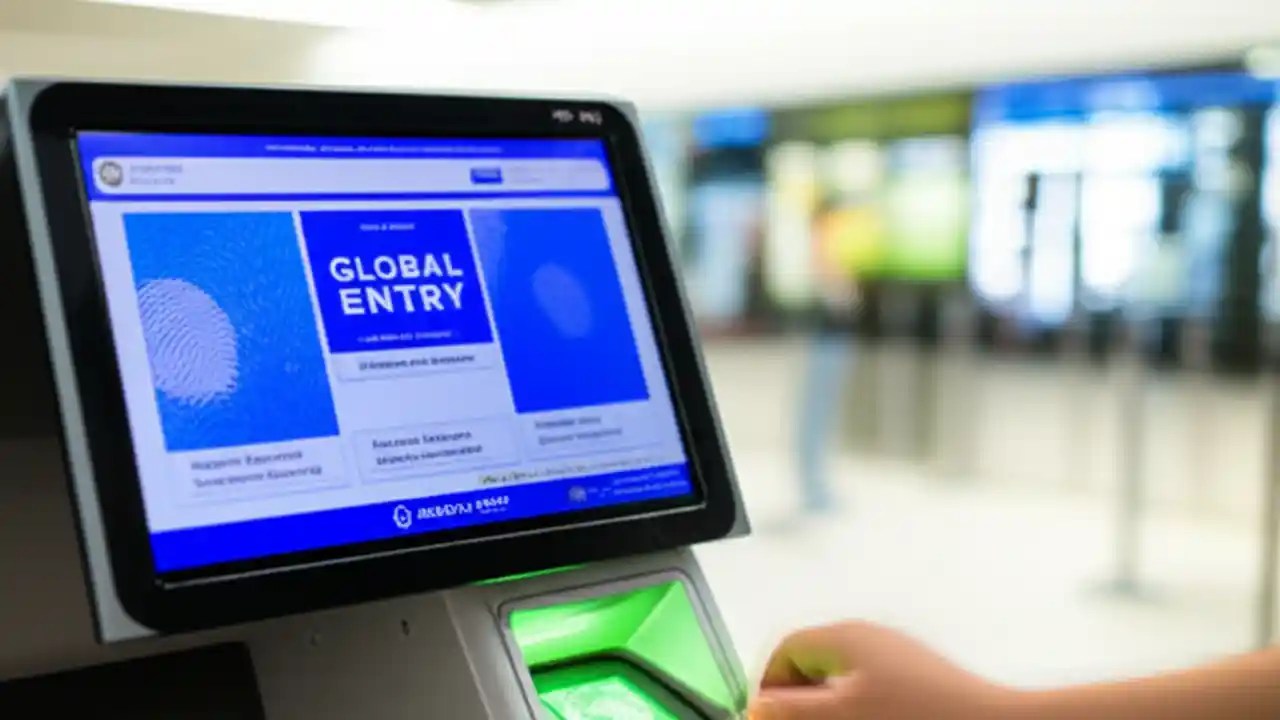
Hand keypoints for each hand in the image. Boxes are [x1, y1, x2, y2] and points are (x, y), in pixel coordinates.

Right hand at [750, 621, 1019, 719]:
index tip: (762, 717)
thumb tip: (754, 708)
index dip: (767, 685)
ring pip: (841, 681)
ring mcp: (896, 657)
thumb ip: (792, 711)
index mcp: (845, 636)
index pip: (785, 649)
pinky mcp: (918, 679)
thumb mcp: (841, 715)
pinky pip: (869, 690)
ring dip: (826, 706)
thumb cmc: (919, 715)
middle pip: (812, 663)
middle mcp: (869, 638)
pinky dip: (856, 707)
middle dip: (796, 699)